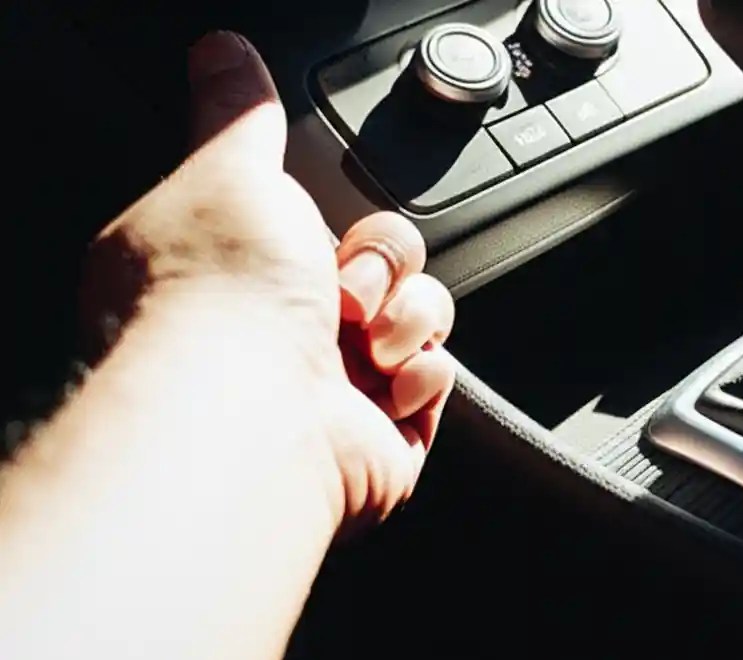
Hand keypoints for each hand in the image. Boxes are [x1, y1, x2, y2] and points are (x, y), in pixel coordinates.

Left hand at [81, 31, 455, 533]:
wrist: (255, 416)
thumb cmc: (223, 300)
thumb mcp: (227, 168)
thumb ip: (239, 112)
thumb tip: (224, 54)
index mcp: (233, 274)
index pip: (312, 225)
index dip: (337, 209)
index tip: (328, 209)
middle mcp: (275, 336)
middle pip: (380, 266)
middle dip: (379, 265)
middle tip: (340, 287)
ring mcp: (328, 391)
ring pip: (416, 320)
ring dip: (406, 318)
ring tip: (364, 344)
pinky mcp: (378, 437)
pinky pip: (435, 381)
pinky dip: (420, 377)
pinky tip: (384, 383)